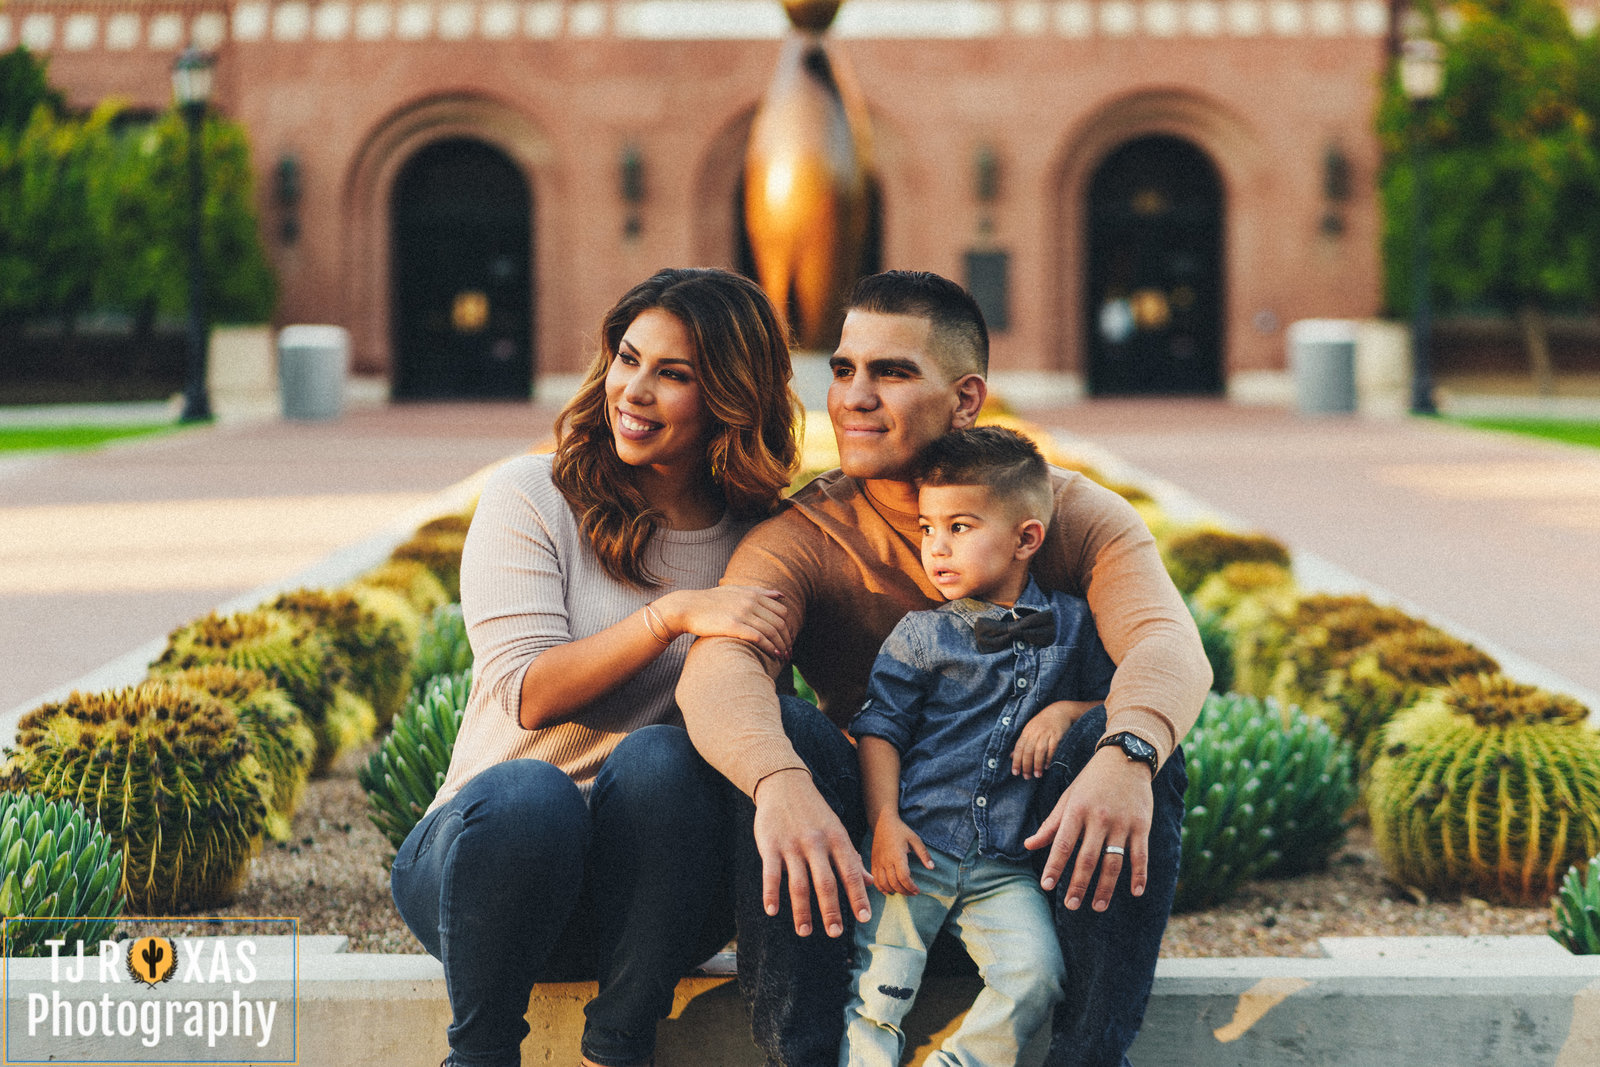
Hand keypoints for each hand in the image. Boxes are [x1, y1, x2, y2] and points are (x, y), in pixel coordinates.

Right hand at [657, 585, 789, 659]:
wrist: (688, 607)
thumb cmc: (711, 601)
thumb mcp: (736, 590)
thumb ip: (759, 592)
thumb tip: (781, 595)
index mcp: (753, 594)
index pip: (782, 611)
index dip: (789, 627)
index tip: (788, 639)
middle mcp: (751, 602)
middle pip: (780, 623)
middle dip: (788, 639)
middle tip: (789, 652)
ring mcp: (743, 613)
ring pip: (772, 631)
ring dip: (781, 646)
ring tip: (784, 657)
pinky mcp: (733, 625)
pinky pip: (759, 638)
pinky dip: (770, 647)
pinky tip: (774, 655)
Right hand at [752, 769, 872, 936]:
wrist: (784, 783)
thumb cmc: (815, 812)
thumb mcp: (837, 831)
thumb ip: (852, 858)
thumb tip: (869, 882)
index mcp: (836, 839)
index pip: (851, 872)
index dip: (858, 896)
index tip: (864, 919)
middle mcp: (816, 843)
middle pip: (825, 882)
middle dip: (831, 910)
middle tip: (835, 933)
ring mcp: (792, 844)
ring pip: (798, 883)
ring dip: (802, 910)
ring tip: (805, 931)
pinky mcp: (770, 844)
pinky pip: (770, 873)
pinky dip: (771, 893)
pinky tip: (772, 911)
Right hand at [870, 814, 933, 895]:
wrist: (882, 823)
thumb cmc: (901, 831)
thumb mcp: (915, 839)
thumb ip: (924, 854)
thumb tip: (932, 868)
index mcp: (897, 855)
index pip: (903, 877)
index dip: (911, 887)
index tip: (917, 890)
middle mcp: (886, 861)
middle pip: (894, 883)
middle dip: (905, 891)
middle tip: (912, 893)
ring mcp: (878, 862)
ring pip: (883, 884)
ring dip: (893, 891)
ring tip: (903, 891)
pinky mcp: (873, 863)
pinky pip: (875, 880)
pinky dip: (881, 888)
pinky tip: (889, 890)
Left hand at [1011, 699, 1096, 778]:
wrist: (1059, 711)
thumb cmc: (1043, 723)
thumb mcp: (1030, 730)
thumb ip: (1022, 743)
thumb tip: (1011, 756)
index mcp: (1027, 732)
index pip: (1019, 748)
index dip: (1016, 761)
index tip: (1015, 772)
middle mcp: (1035, 732)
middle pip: (1028, 750)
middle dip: (1026, 765)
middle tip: (1027, 777)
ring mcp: (1046, 733)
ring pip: (1039, 750)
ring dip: (1037, 764)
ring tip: (1037, 775)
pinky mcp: (1057, 735)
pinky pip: (1052, 748)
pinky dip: (1049, 758)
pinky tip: (1047, 766)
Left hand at [1023, 747, 1153, 911]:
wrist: (1126, 758)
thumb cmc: (1091, 781)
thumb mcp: (1068, 798)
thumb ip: (1051, 824)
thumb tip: (1029, 844)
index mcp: (1077, 810)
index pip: (1062, 843)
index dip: (1054, 866)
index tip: (1045, 885)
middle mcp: (1099, 818)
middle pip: (1087, 858)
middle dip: (1078, 884)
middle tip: (1071, 905)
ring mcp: (1122, 823)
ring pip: (1113, 862)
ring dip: (1105, 887)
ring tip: (1097, 906)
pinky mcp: (1142, 825)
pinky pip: (1140, 855)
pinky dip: (1139, 874)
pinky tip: (1135, 892)